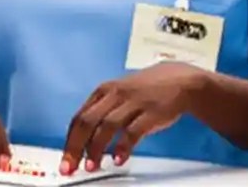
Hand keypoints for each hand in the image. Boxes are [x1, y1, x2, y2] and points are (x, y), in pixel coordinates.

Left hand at [61, 62, 203, 175]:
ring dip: (96, 149)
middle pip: (87, 122)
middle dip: (75, 147)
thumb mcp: (120, 95)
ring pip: (106, 126)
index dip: (69, 141)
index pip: (79, 118)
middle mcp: (115, 95)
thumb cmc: (149, 91)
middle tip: (70, 167)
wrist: (183, 82)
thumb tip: (85, 141)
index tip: (65, 159)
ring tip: (91, 166)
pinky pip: (133, 131)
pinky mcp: (151, 112)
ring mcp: (133, 102)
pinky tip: (118, 159)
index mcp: (104, 91)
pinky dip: (123, 146)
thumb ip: (103, 113)